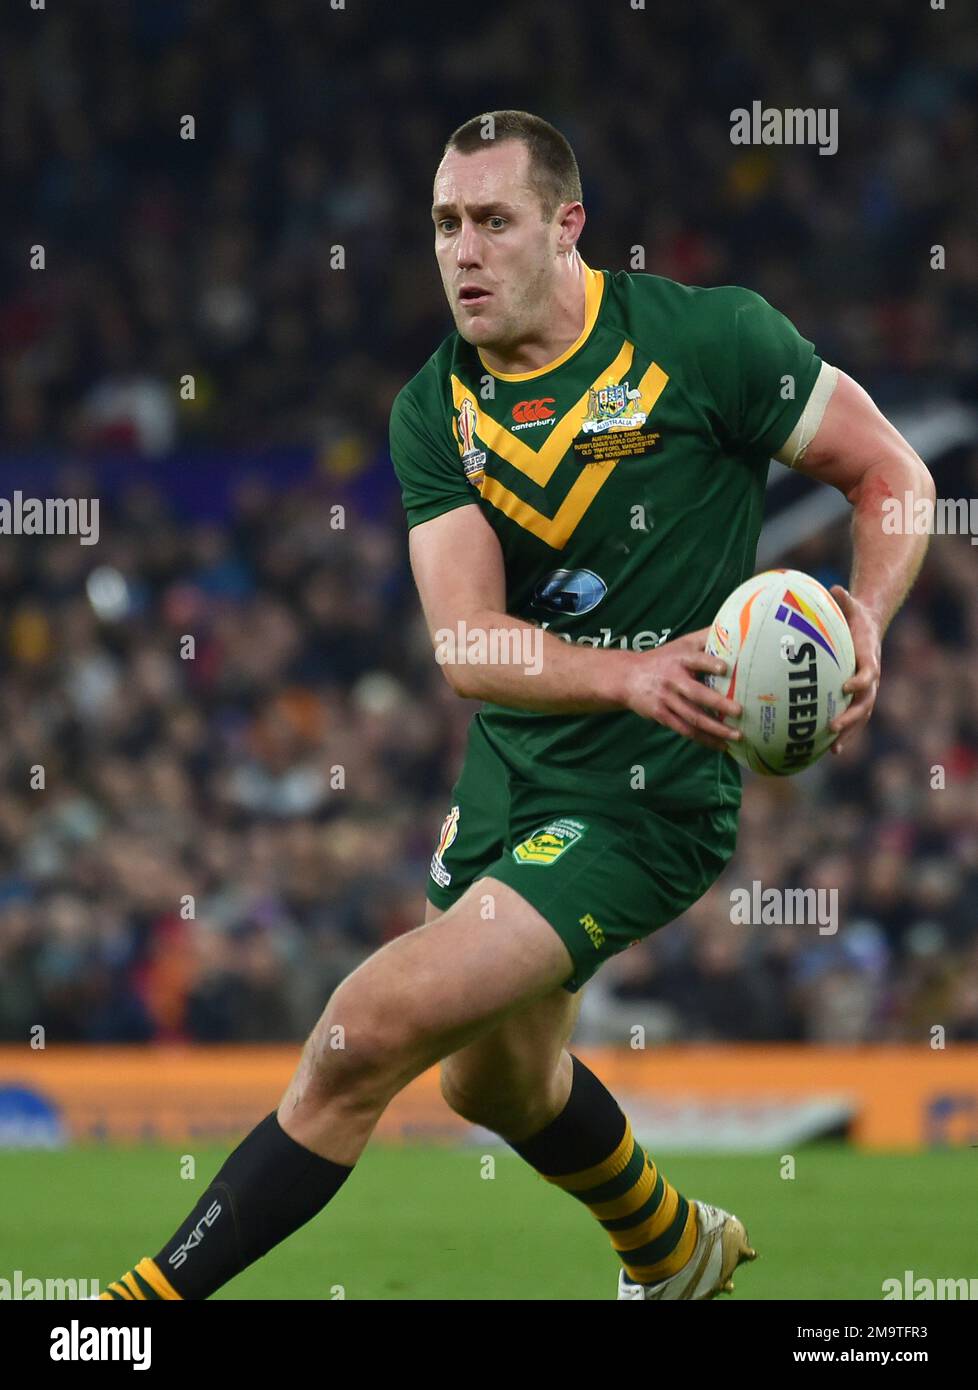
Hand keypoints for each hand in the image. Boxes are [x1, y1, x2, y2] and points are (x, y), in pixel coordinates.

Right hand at [622, 627, 742, 750]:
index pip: (695, 660)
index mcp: (680, 659)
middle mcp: (672, 679)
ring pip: (692, 716)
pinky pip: (684, 730)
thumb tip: (736, 626)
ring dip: (715, 728)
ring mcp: (666, 699)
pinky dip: (703, 739)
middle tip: (738, 711)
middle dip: (717, 703)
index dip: (709, 664)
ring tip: (736, 736)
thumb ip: (706, 637)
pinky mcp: (661, 715)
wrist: (628, 677)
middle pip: (696, 694)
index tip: (725, 668)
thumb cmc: (663, 658)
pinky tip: (720, 744)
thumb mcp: (682, 643)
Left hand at [828, 585, 881, 754]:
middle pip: (864, 703)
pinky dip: (843, 734)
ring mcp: (865, 692)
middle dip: (850, 717)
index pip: (868, 674)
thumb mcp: (852, 607)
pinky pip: (852, 719)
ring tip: (832, 749)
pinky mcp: (857, 698)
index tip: (846, 687)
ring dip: (847, 734)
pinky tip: (825, 750)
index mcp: (869, 660)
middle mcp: (871, 680)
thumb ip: (844, 601)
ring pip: (860, 717)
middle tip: (832, 726)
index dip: (859, 681)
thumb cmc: (856, 618)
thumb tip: (834, 588)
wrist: (869, 628)